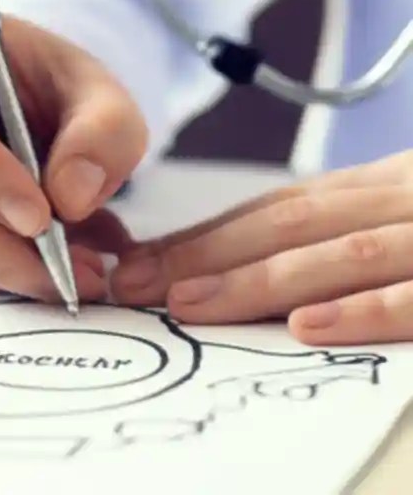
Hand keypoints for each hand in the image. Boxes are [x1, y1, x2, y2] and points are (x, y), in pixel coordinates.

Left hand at [112, 151, 412, 345]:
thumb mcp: (408, 211)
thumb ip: (340, 233)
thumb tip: (236, 272)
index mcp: (380, 188)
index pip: (276, 211)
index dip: (202, 237)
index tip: (132, 263)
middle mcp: (401, 203)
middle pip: (292, 226)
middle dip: (203, 255)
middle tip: (130, 283)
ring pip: (342, 253)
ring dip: (259, 280)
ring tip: (186, 303)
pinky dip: (362, 310)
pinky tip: (307, 327)